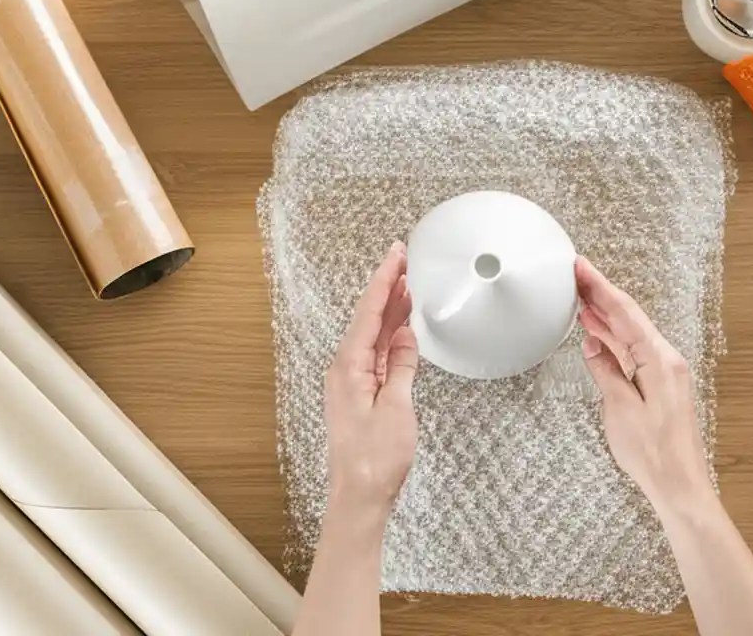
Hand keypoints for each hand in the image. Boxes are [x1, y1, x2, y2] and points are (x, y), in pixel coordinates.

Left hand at [323, 241, 418, 521]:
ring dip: (390, 311)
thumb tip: (406, 335)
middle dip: (387, 288)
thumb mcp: (397, 408)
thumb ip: (401, 367)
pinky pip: (376, 356)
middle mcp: (345, 369)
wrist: (359, 497)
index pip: (369, 313)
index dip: (384, 281)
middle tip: (404, 259)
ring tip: (407, 284)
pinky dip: (390, 337)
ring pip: (373, 336)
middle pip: (369, 319)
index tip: (396, 255)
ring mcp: (352, 382)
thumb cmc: (375, 459)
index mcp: (349, 367)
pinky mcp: (360, 395)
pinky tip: (402, 327)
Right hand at [575, 256, 711, 513]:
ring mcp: (664, 372)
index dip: (600, 287)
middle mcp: (666, 360)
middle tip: (575, 273)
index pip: (624, 313)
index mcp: (659, 360)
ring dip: (605, 316)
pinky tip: (597, 332)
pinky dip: (614, 340)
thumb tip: (592, 344)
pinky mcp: (660, 385)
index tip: (581, 266)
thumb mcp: (619, 409)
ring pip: (630, 334)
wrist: (679, 485)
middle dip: (601, 294)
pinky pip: (634, 352)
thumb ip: (605, 371)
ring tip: (579, 296)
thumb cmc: (653, 453)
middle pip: (629, 318)